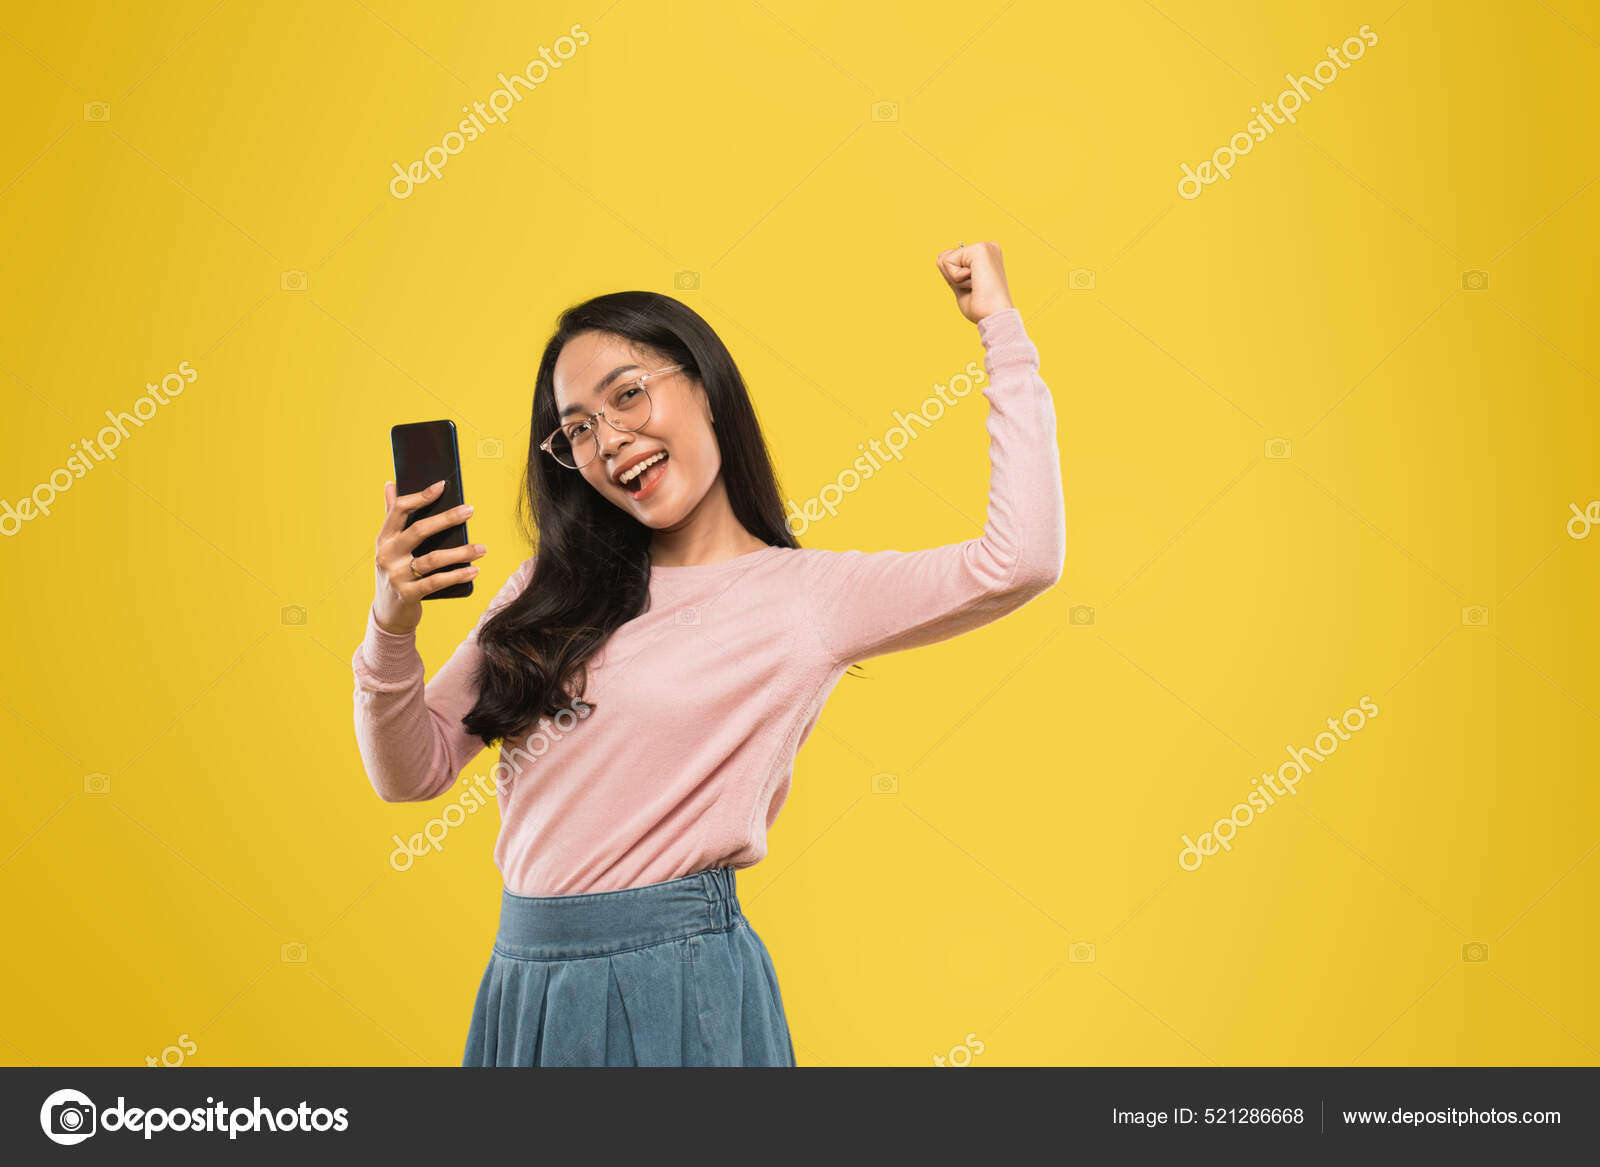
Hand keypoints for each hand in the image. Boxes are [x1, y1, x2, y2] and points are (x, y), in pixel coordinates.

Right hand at [371, 480, 485, 634]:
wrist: (388, 612)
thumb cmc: (395, 571)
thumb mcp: (390, 545)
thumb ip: (392, 515)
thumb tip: (390, 483)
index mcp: (383, 538)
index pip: (399, 510)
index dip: (420, 496)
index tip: (442, 485)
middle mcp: (387, 555)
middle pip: (419, 531)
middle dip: (447, 519)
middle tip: (470, 510)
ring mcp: (396, 576)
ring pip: (432, 559)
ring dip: (461, 553)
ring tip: (482, 548)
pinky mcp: (408, 594)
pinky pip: (437, 582)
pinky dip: (458, 575)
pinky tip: (474, 570)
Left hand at [935, 241, 1014, 323]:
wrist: (994, 316)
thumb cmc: (982, 308)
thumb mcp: (962, 286)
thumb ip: (953, 272)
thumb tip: (940, 258)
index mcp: (986, 256)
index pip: (953, 260)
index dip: (955, 279)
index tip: (974, 288)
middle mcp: (988, 247)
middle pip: (946, 256)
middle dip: (953, 278)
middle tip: (974, 287)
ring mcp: (985, 246)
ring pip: (945, 259)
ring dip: (955, 279)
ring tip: (976, 285)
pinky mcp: (979, 249)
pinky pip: (948, 262)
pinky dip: (956, 278)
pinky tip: (975, 282)